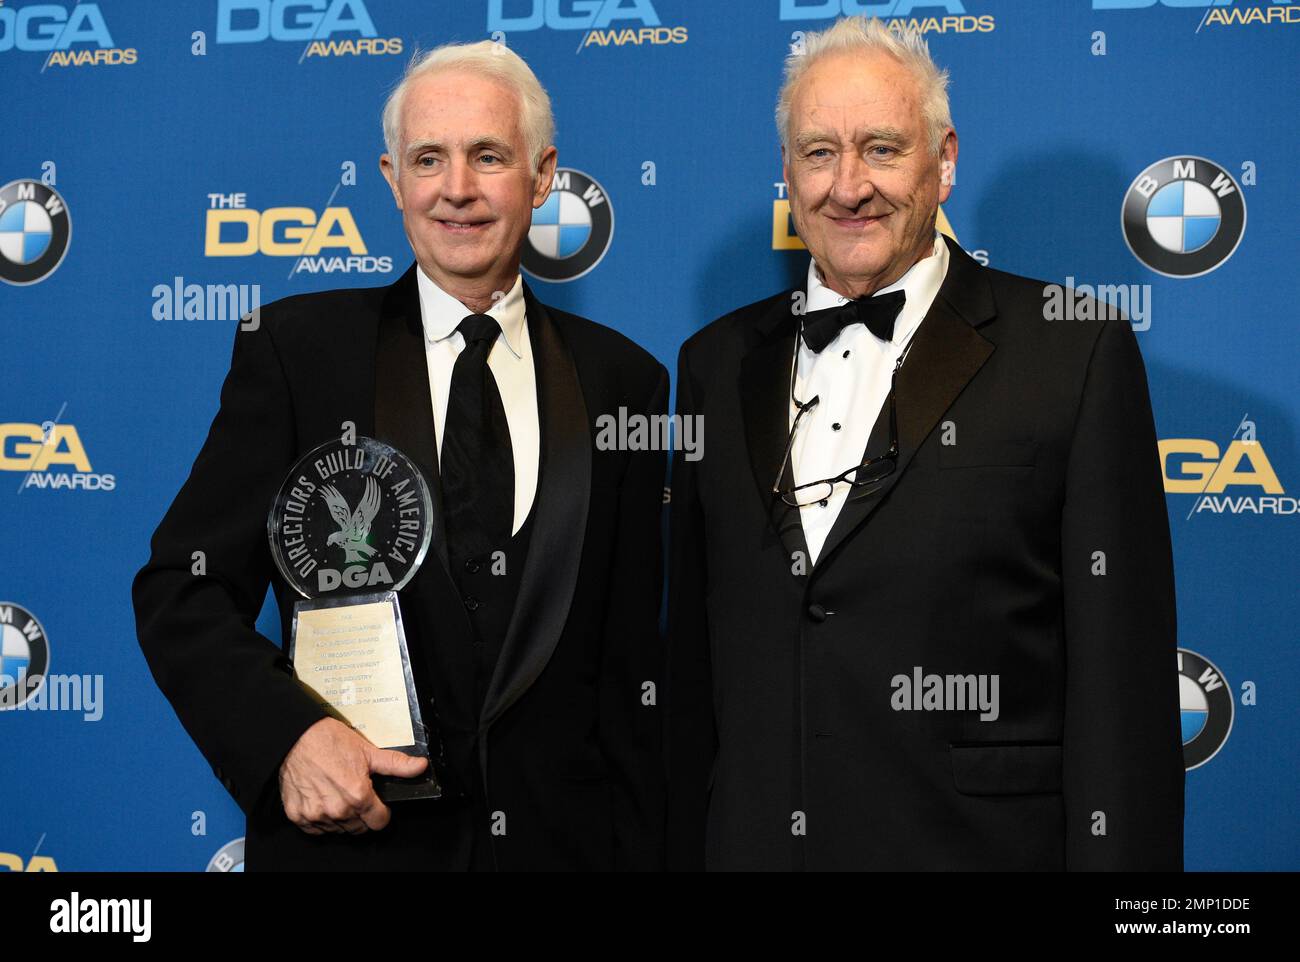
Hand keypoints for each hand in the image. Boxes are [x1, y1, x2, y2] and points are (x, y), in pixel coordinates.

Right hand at [278, 717, 428, 834]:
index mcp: (358, 796)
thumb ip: (396, 765)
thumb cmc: (330, 741)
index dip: (382, 812)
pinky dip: (321, 819)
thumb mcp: (368, 751)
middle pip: (359, 829)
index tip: (377, 804)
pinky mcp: (298, 816)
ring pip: (339, 830)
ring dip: (342, 818)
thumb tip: (420, 766)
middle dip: (362, 815)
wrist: (295, 737)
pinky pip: (315, 829)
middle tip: (356, 795)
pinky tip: (322, 799)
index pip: (379, 823)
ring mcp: (316, 815)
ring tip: (338, 794)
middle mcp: (338, 810)